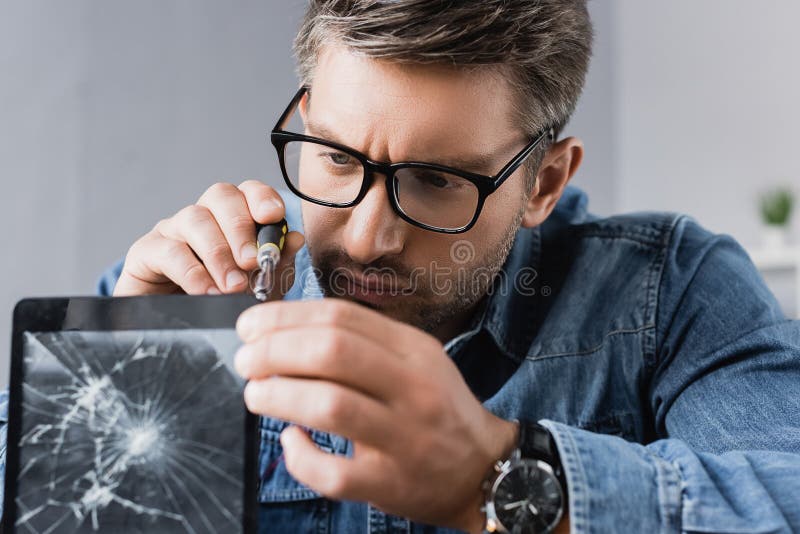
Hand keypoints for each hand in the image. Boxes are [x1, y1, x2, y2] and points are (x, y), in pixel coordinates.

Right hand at [113, 180, 303, 296]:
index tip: (274, 216)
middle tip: (253, 260)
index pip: (248, 191)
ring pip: (194, 219)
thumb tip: (295, 238)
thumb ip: (278, 264)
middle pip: (220, 195)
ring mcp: (172, 231)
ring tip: (233, 285)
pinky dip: (192, 272)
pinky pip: (168, 250)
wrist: (181, 337)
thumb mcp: (259, 288)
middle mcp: (202, 217)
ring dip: (218, 252)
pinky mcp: (145, 252)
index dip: (261, 197)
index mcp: (233, 219)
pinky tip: (207, 292)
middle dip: (241, 226)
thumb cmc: (223, 306)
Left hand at [235, 299, 518, 531]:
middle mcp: (413, 387)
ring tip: (256, 394)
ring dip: (279, 396)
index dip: (286, 317)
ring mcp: (405, 437)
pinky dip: (301, 456)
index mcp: (414, 350)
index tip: (252, 325)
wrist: (484, 468)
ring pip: (330, 406)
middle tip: (247, 360)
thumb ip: (363, 342)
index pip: (342, 317)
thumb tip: (288, 330)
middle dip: (275, 351)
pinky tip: (291, 441)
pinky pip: (335, 472)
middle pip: (333, 352)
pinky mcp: (392, 483)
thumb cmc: (436, 408)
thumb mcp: (415, 360)